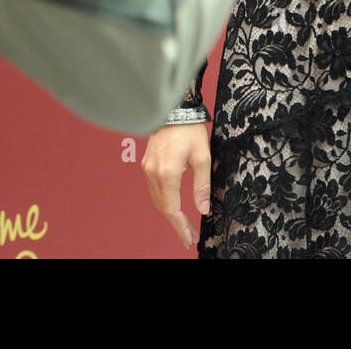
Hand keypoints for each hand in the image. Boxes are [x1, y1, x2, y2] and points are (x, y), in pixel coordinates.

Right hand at [142, 123, 211, 248]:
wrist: (174, 109)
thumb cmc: (190, 130)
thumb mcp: (202, 157)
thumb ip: (202, 186)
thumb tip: (203, 210)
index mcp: (168, 172)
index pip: (172, 210)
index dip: (181, 227)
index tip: (189, 240)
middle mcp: (153, 173)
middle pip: (163, 208)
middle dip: (177, 224)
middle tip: (190, 236)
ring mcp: (147, 168)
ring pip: (157, 200)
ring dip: (170, 214)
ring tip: (184, 225)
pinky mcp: (147, 164)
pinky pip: (154, 190)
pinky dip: (163, 201)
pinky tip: (173, 206)